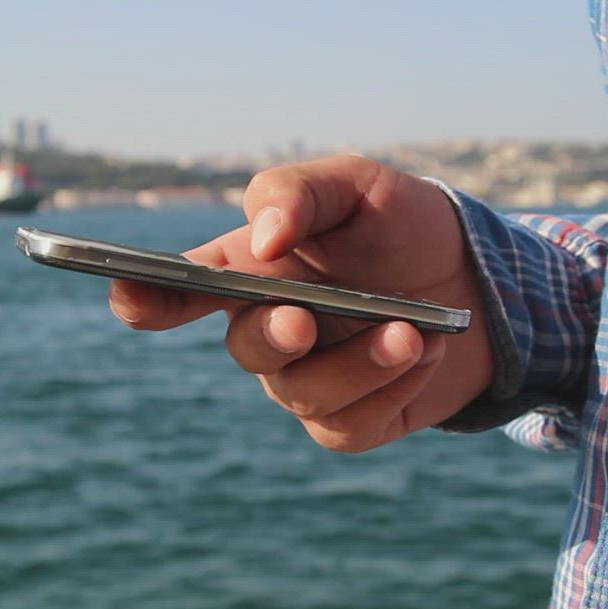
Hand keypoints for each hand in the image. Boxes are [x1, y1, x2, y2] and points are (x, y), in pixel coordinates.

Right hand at [109, 155, 494, 450]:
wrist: (479, 277)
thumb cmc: (401, 225)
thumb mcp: (358, 184)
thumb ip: (300, 192)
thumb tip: (265, 239)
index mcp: (250, 270)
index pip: (178, 289)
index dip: (143, 295)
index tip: (128, 295)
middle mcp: (267, 329)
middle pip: (245, 350)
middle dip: (272, 337)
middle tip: (304, 320)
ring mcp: (305, 382)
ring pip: (302, 395)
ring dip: (359, 364)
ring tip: (413, 332)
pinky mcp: (349, 420)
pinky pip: (349, 424)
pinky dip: (391, 387)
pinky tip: (425, 351)